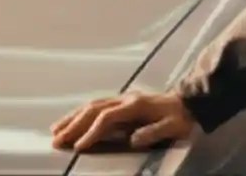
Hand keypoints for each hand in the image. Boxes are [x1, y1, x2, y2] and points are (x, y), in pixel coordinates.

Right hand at [50, 92, 196, 151]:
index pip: (108, 118)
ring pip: (91, 105)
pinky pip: (96, 106)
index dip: (92, 132)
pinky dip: (81, 113)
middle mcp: (125, 99)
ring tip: (56, 130)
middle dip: (74, 125)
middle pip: (93, 109)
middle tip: (57, 140)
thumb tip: (133, 140)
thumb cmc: (180, 117)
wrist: (189, 101)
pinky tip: (72, 121)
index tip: (79, 147)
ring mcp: (122, 99)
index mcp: (136, 105)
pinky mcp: (121, 102)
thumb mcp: (172, 126)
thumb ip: (153, 132)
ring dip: (73, 118)